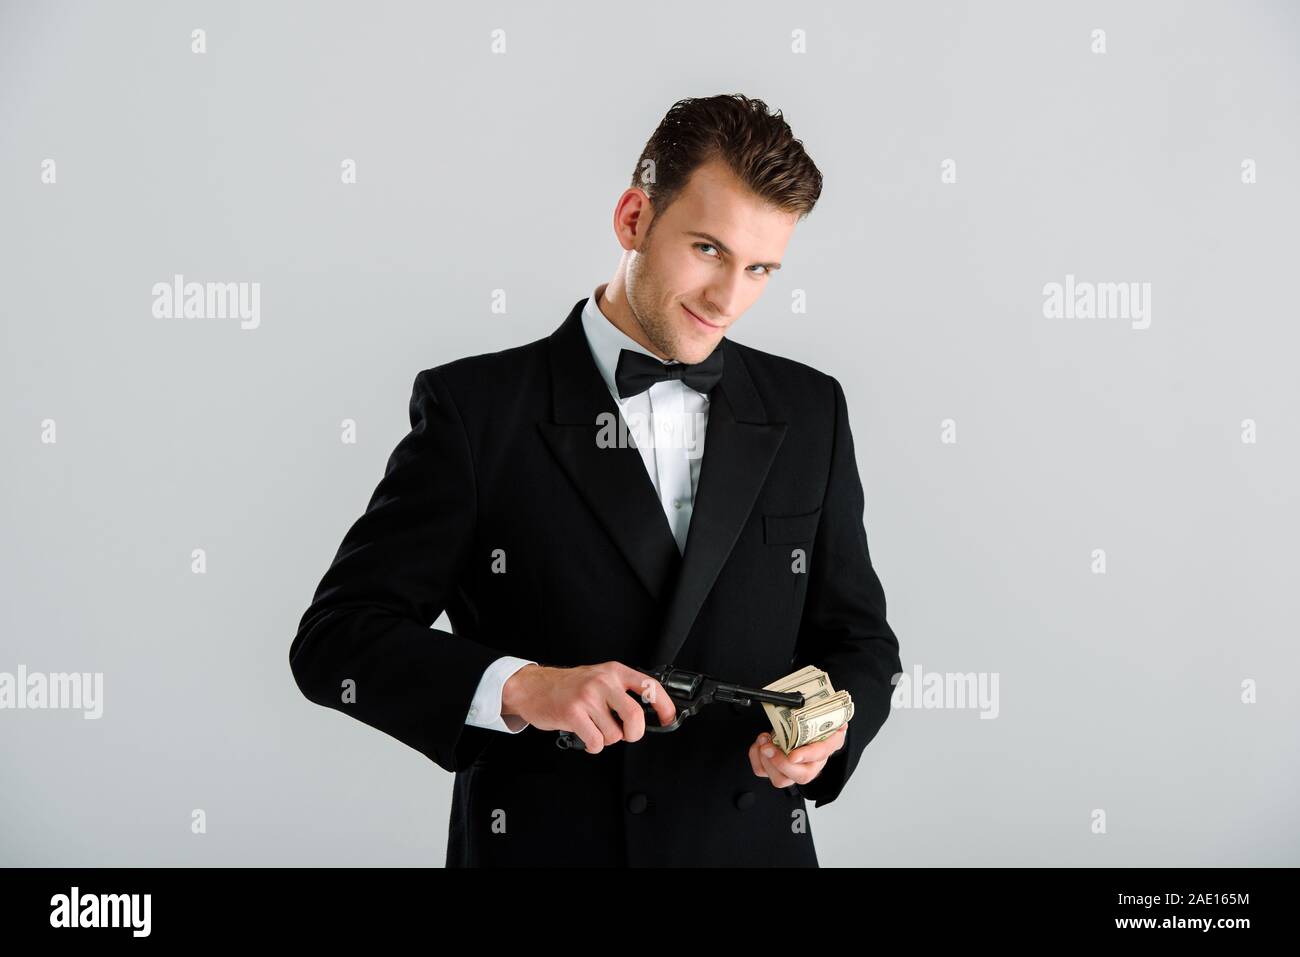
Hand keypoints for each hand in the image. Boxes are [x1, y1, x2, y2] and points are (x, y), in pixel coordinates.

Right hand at [500, 661, 675, 753]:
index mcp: (614, 671)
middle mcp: (603, 681)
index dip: (664, 706)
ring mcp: (587, 697)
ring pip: (614, 734)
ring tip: (595, 728)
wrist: (533, 687)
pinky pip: (596, 742)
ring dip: (607, 739)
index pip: (650, 687)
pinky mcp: (573, 713)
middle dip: (634, 734)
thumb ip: (621, 691)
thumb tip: (649, 714)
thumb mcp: (599, 678)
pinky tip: (586, 735)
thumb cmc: (568, 686)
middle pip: (635, 717)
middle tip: (626, 734)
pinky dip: (594, 745)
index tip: (668, 719)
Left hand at [748, 725, 846, 788]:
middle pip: (800, 776)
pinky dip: (755, 757)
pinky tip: (759, 745)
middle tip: (769, 747)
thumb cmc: (815, 724)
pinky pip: (762, 771)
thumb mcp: (827, 716)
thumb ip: (835, 717)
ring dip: (766, 760)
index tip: (794, 755)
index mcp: (825, 748)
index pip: (819, 754)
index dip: (806, 755)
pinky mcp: (775, 770)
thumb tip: (842, 724)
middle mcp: (810, 764)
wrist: (805, 728)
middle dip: (781, 762)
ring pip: (780, 779)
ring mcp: (793, 770)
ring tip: (764, 741)